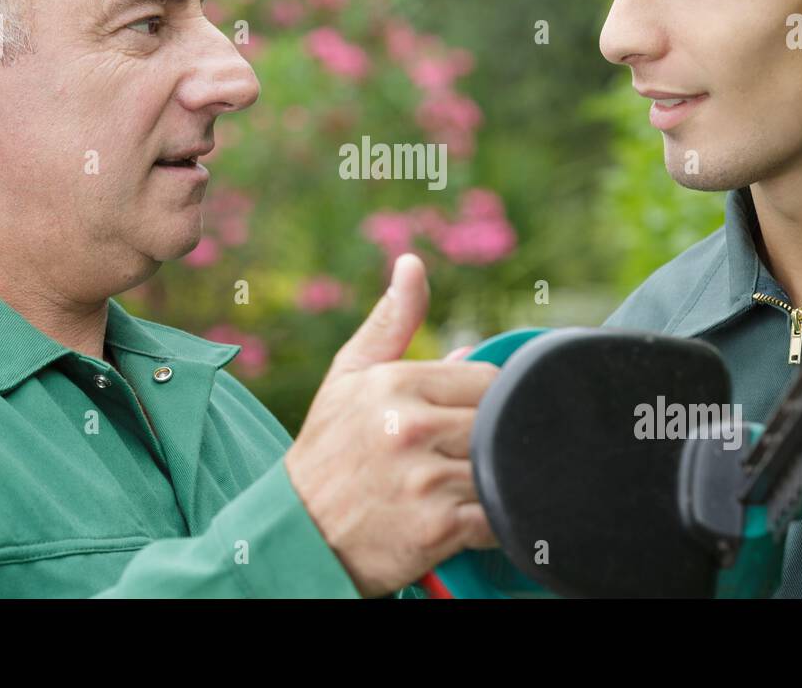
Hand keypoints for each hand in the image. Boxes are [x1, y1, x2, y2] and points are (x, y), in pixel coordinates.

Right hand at [284, 254, 499, 596]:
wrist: (299, 538)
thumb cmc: (328, 452)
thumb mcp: (349, 378)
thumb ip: (391, 321)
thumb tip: (412, 263)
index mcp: (394, 384)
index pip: (490, 380)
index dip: (484, 402)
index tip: (461, 422)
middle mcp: (410, 428)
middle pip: (500, 422)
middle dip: (489, 441)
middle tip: (461, 458)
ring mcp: (426, 480)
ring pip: (502, 468)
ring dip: (495, 481)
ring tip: (463, 488)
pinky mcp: (439, 530)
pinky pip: (500, 518)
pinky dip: (498, 523)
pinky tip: (469, 519)